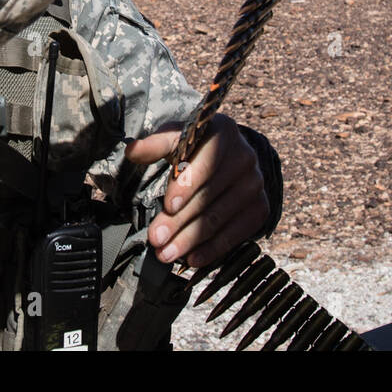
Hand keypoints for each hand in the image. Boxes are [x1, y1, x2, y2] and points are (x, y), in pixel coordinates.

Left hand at [124, 113, 267, 268]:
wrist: (229, 158)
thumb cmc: (196, 149)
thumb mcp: (176, 139)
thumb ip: (155, 145)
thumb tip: (132, 150)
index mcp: (223, 133)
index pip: (206, 161)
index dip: (187, 185)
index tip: (168, 206)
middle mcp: (244, 157)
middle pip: (209, 195)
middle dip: (179, 221)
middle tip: (156, 239)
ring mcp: (255, 184)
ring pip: (219, 217)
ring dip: (190, 239)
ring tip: (166, 253)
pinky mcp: (260, 207)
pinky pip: (236, 233)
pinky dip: (212, 249)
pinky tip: (192, 259)